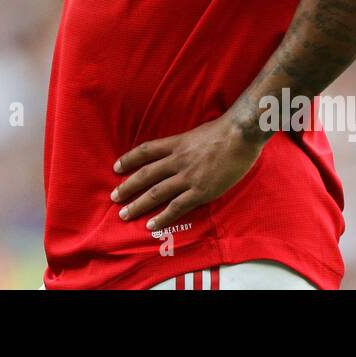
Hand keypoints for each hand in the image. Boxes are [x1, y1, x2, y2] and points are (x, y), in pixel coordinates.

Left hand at [111, 116, 266, 231]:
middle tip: (114, 197)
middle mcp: (177, 160)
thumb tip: (178, 150)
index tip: (116, 168)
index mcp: (177, 143)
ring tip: (124, 215)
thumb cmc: (225, 131)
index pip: (146, 151)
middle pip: (146, 174)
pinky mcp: (201, 191)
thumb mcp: (197, 132)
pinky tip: (151, 225)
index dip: (129, 159)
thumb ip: (185, 144)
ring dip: (138, 205)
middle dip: (128, 186)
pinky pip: (177, 207)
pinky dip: (162, 217)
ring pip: (156, 193)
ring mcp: (188, 177)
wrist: (241, 134)